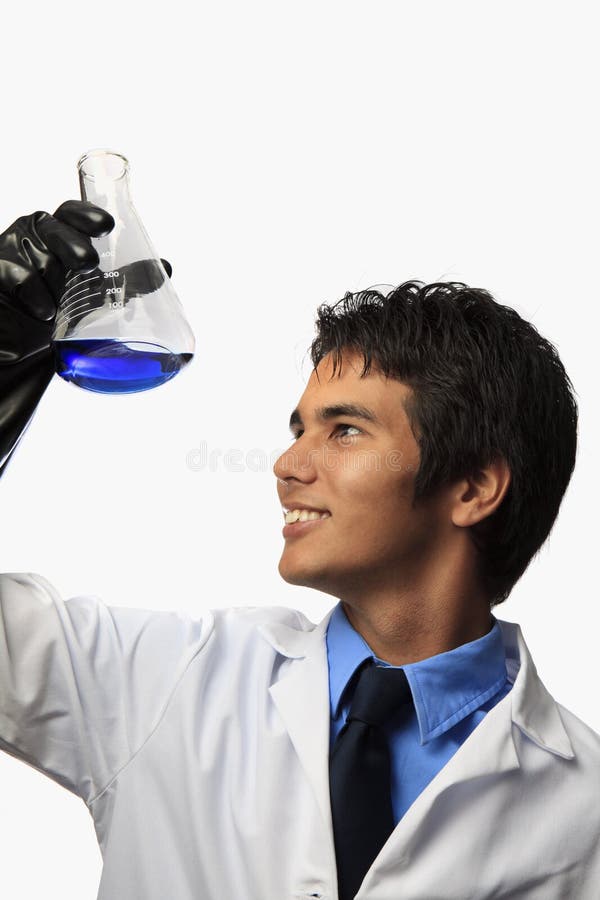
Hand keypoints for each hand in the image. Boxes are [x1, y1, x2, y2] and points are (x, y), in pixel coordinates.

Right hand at [0, 200, 171, 477]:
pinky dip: (33, 295)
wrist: (24, 337)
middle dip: (71, 243)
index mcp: (60, 231)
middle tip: (88, 262)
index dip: (87, 214)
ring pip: (38, 258)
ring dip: (53, 282)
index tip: (107, 225)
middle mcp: (35, 236)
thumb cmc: (61, 304)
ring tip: (58, 305)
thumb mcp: (97, 291)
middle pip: (53, 228)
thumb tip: (165, 267)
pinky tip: (45, 312)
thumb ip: (128, 278)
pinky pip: (15, 277)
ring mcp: (12, 252)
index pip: (71, 212)